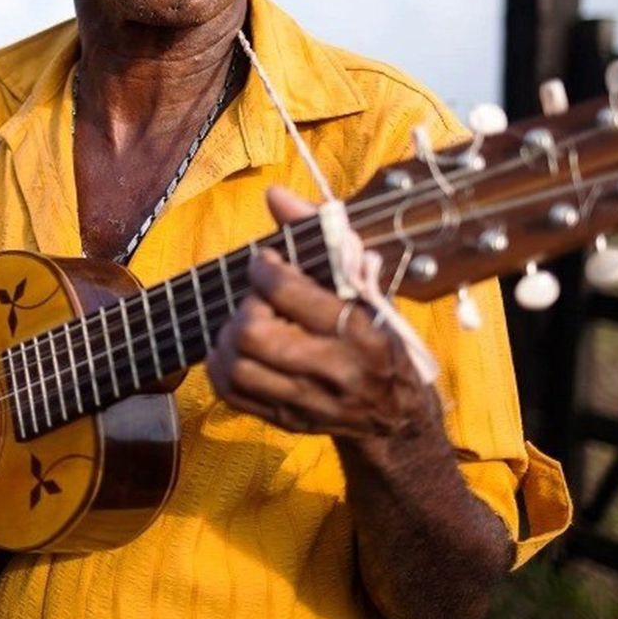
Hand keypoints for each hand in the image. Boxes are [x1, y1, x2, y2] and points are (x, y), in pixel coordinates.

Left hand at [206, 186, 435, 439]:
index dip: (264, 269)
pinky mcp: (289, 423)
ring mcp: (309, 402)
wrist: (396, 415)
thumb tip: (274, 194)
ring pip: (237, 367)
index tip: (266, 263)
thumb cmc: (378, 333)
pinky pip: (232, 395)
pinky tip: (234, 351)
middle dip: (245, 307)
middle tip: (256, 300)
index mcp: (359, 330)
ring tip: (243, 324)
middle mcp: (336, 371)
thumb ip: (322, 234)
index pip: (287, 292)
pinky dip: (221, 368)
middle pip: (253, 334)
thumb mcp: (365, 283)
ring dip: (227, 337)